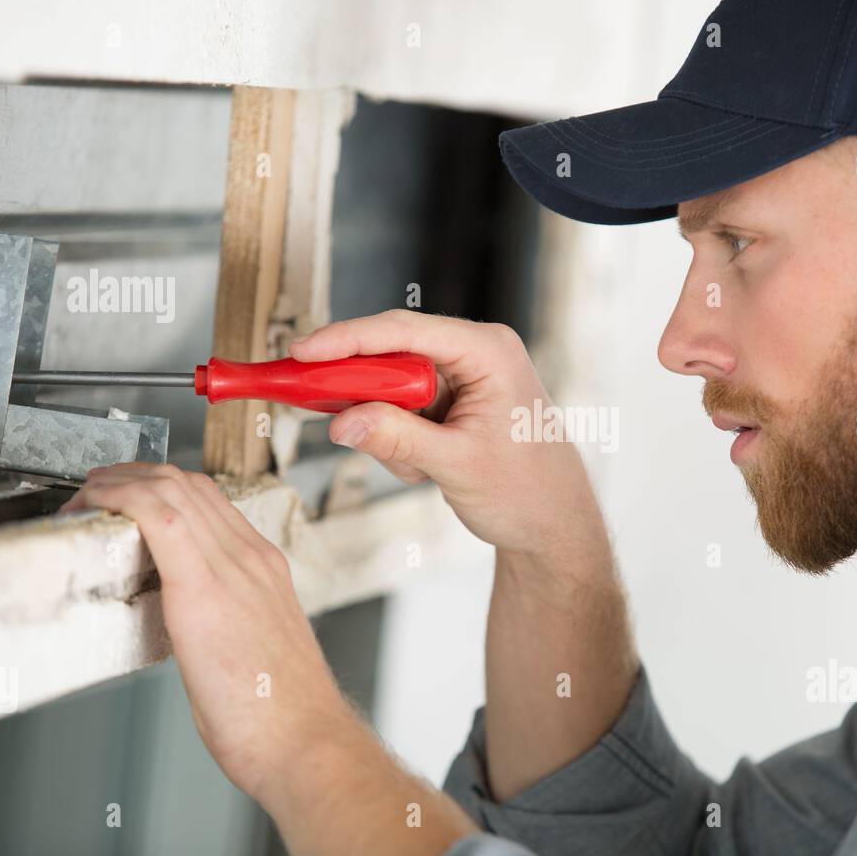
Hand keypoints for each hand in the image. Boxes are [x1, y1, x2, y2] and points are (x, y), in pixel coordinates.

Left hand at [60, 463, 348, 807]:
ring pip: (172, 489)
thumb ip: (228, 627)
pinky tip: (95, 505)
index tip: (127, 499)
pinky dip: (120, 498)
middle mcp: (252, 558)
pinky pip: (159, 517)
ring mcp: (233, 569)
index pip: (211, 500)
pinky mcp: (204, 590)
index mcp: (267, 569)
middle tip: (96, 492)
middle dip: (133, 476)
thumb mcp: (255, 651)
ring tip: (87, 497)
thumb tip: (193, 634)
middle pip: (189, 483)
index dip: (161, 487)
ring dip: (118, 482)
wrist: (306, 739)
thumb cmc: (282, 713)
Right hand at [290, 310, 606, 560]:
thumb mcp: (457, 464)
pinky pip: (401, 410)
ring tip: (417, 468)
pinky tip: (425, 469)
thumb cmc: (528, 491)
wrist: (553, 524)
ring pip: (390, 387)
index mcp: (489, 352)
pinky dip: (400, 442)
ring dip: (388, 429)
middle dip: (362, 392)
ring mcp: (463, 376)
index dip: (348, 338)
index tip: (303, 351)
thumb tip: (341, 422)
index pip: (405, 330)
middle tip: (319, 407)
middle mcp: (476, 353)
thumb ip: (397, 439)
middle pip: (390, 353)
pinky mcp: (452, 400)